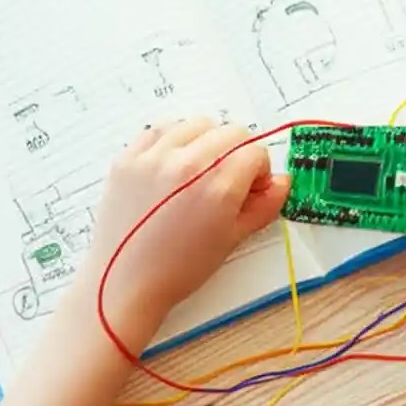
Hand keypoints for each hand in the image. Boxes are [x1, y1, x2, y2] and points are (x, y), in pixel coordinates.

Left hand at [84, 118, 290, 335]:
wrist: (124, 281)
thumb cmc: (177, 269)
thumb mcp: (230, 240)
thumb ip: (263, 207)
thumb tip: (281, 183)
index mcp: (217, 186)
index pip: (255, 152)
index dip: (259, 171)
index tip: (252, 187)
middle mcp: (186, 164)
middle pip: (229, 132)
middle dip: (237, 152)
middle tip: (228, 179)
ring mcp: (152, 157)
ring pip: (195, 124)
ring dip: (205, 140)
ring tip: (199, 170)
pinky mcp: (127, 158)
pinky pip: (158, 130)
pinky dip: (172, 140)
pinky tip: (173, 163)